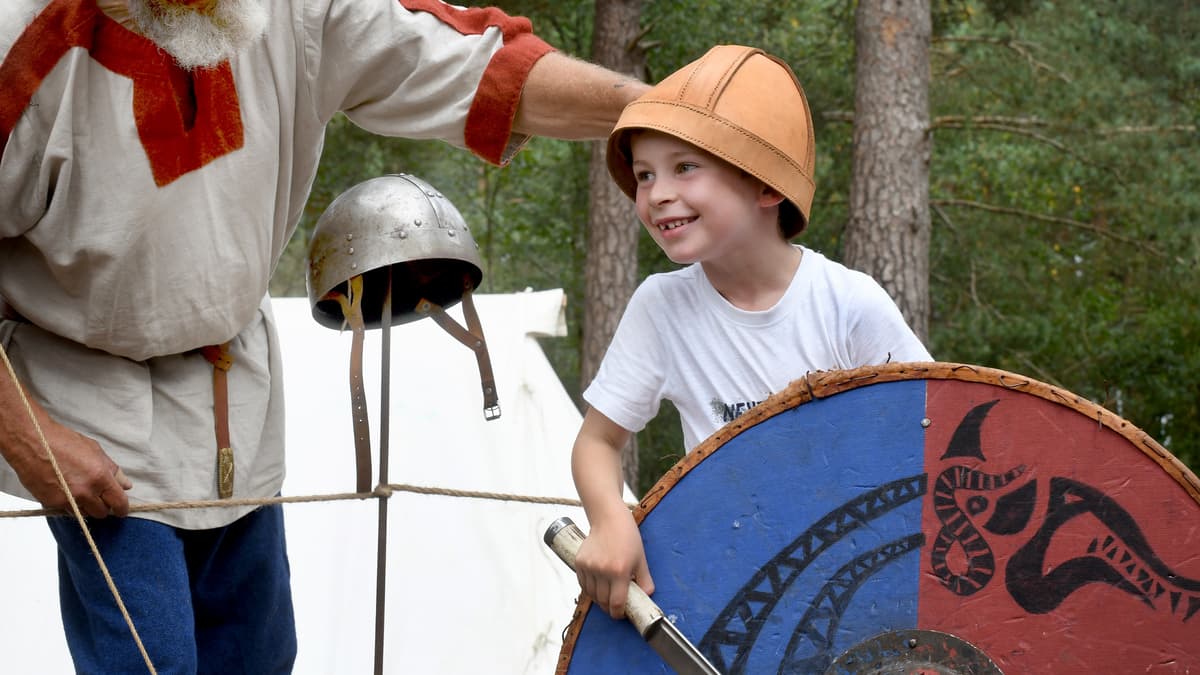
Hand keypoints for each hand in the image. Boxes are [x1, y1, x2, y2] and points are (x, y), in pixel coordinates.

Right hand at [5, 414, 131, 517]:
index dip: (122, 508)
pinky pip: (67, 511)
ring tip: (81, 492)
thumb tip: (126, 485)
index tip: (121, 510)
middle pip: (102, 512)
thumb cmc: (63, 441)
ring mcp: (68, 499)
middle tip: (100, 498)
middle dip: (103, 507)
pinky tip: (67, 492)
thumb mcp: (95, 451)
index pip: (118, 502)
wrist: (33, 441)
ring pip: (85, 514)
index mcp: (100, 476)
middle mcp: (85, 491)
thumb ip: (113, 470)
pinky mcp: (52, 503)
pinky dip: (70, 505)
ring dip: (87, 507)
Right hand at [574, 511, 654, 618]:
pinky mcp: (579, 562)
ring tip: (606, 596)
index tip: (620, 614)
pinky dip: (589, 589)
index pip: (616, 603)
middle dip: (609, 608)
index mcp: (620, 571)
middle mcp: (602, 570)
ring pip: (591, 594)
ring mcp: (589, 566)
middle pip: (602, 601)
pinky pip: (583, 584)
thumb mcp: (641, 559)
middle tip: (615, 607)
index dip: (618, 614)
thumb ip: (645, 580)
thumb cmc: (627, 537)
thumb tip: (647, 597)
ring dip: (599, 600)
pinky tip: (597, 586)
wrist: (608, 519)